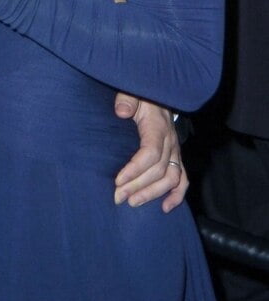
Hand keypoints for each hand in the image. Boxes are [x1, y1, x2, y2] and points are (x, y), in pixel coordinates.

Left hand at [113, 95, 187, 212]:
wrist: (155, 96)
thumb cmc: (140, 97)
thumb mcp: (131, 92)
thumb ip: (126, 99)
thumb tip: (122, 112)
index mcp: (158, 126)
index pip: (151, 153)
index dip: (135, 169)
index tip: (118, 180)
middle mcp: (170, 141)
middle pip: (159, 170)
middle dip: (138, 186)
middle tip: (118, 197)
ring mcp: (175, 150)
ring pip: (171, 178)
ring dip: (153, 194)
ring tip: (133, 203)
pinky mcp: (176, 157)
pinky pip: (182, 179)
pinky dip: (177, 195)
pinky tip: (165, 208)